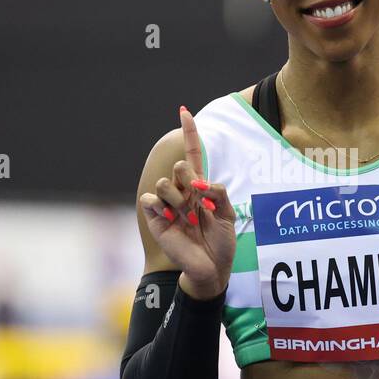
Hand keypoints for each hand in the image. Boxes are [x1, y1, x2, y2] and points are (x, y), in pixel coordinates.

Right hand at [138, 106, 236, 298]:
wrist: (211, 267)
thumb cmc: (221, 241)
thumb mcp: (228, 213)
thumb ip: (218, 192)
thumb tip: (198, 183)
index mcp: (200, 187)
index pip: (192, 154)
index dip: (190, 133)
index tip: (184, 112)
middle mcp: (182, 192)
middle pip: (179, 166)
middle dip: (189, 179)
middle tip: (197, 201)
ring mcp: (168, 204)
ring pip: (164, 183)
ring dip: (178, 200)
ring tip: (187, 218)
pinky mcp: (155, 218)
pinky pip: (150, 200)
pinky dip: (161, 208)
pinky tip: (171, 220)